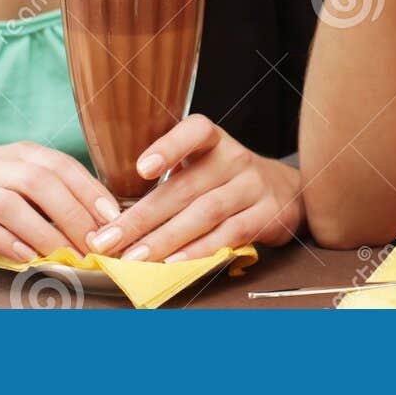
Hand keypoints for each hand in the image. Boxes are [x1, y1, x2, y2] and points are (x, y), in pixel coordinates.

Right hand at [0, 143, 119, 261]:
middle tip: (98, 247)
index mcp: (21, 153)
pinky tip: (28, 258)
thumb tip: (97, 216)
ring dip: (48, 235)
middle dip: (77, 218)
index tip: (115, 220)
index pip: (65, 168)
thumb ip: (50, 188)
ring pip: (18, 208)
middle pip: (46, 186)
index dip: (92, 193)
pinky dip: (9, 243)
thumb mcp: (12, 172)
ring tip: (70, 258)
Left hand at [89, 114, 302, 261]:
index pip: (195, 131)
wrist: (287, 191)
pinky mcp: (270, 214)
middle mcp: (236, 158)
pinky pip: (231, 234)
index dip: (169, 146)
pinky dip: (200, 250)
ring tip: (135, 258)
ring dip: (166, 238)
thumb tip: (111, 220)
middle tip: (108, 241)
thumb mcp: (202, 168)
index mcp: (213, 141)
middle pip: (186, 187)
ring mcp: (255, 186)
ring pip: (206, 212)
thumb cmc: (225, 182)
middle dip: (143, 217)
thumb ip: (168, 183)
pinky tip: (175, 263)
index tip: (141, 168)